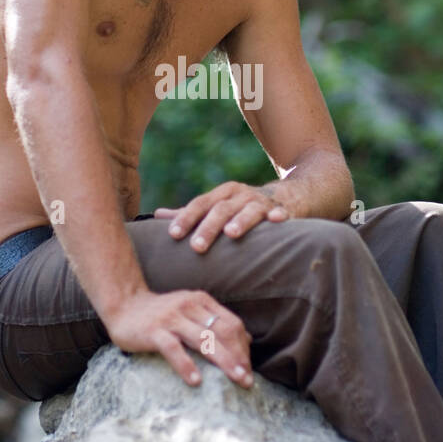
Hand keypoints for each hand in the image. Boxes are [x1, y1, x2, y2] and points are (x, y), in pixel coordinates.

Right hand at [104, 288, 253, 388]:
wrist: (124, 305)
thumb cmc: (161, 314)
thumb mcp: (192, 311)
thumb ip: (217, 322)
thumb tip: (248, 339)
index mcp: (201, 301)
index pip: (232, 324)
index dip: (243, 348)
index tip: (248, 369)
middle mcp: (189, 306)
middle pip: (224, 331)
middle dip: (239, 357)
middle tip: (248, 380)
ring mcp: (171, 318)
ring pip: (205, 340)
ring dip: (224, 361)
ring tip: (236, 379)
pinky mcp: (154, 331)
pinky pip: (174, 349)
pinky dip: (186, 365)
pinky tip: (196, 381)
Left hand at [154, 181, 288, 251]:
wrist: (284, 196)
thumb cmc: (240, 206)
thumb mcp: (216, 205)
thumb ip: (190, 213)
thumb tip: (157, 215)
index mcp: (221, 194)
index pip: (200, 204)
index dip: (186, 218)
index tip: (173, 235)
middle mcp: (239, 195)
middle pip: (221, 209)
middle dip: (208, 227)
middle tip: (196, 247)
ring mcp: (261, 202)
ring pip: (249, 210)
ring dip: (240, 220)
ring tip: (231, 233)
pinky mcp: (281, 210)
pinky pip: (280, 212)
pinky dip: (278, 215)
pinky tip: (277, 220)